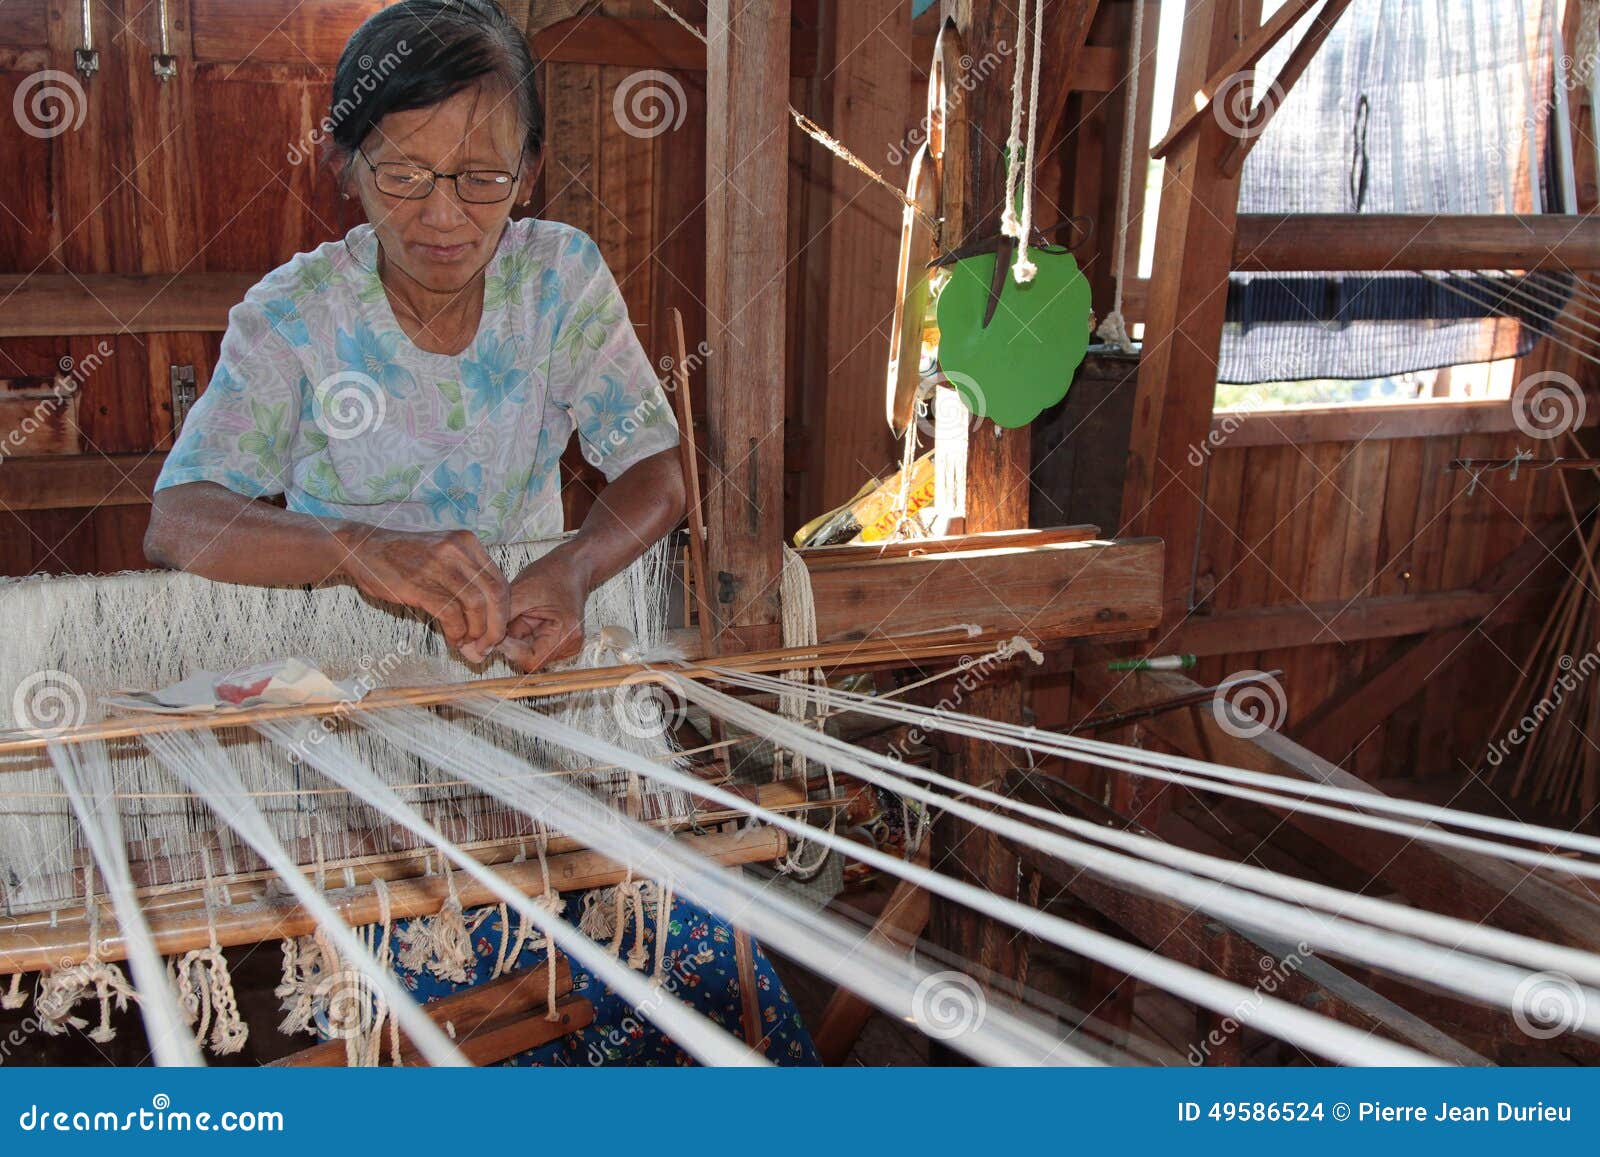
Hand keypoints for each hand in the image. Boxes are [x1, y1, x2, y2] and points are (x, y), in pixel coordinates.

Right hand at [335, 526, 510, 662]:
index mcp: (467, 543)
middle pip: (495, 594)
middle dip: (496, 626)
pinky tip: (454, 640)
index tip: (496, 631)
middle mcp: (458, 550)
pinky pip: (451, 614)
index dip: (503, 612)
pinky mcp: (420, 584)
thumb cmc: (403, 558)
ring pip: (476, 606)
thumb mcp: (442, 557)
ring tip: (470, 646)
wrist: (362, 549)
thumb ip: (466, 581)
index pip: (500, 581)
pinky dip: (457, 633)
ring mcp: (439, 565)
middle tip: (489, 646)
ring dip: (477, 633)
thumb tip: (487, 620)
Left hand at [498, 547, 590, 672]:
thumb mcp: (522, 592)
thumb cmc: (553, 574)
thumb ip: (502, 618)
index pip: (530, 661)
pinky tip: (524, 617)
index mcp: (566, 634)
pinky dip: (522, 634)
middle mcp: (569, 645)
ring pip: (528, 653)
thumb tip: (480, 638)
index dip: (509, 650)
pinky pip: (532, 646)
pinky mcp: (558, 643)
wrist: (572, 567)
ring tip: (516, 614)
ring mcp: (564, 646)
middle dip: (511, 642)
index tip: (495, 633)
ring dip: (516, 638)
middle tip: (501, 621)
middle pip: (529, 658)